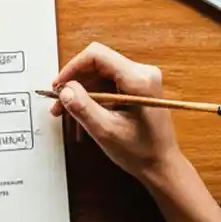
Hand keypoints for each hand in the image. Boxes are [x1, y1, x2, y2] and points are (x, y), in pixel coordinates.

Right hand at [50, 43, 181, 181]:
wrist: (162, 165)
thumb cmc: (141, 152)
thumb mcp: (106, 131)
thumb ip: (83, 108)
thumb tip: (64, 90)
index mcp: (139, 79)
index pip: (97, 56)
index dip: (72, 67)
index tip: (58, 86)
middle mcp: (143, 73)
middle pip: (98, 63)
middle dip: (75, 81)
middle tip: (58, 101)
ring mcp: (141, 79)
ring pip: (100, 73)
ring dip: (81, 89)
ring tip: (64, 110)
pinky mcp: (138, 86)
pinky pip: (108, 82)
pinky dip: (92, 95)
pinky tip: (81, 110)